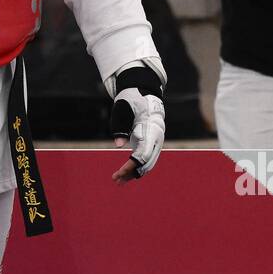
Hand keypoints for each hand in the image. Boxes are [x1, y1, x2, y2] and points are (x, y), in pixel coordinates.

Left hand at [109, 66, 164, 182]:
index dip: (132, 165)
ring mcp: (155, 141)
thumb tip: (118, 145)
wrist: (144, 93)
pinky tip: (126, 174)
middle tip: (115, 180)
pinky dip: (137, 167)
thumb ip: (120, 125)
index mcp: (151, 128)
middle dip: (132, 172)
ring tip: (118, 180)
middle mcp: (156, 137)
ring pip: (148, 162)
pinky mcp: (151, 143)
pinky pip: (146, 158)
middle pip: (147, 161)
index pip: (143, 153)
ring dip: (134, 172)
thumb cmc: (131, 100)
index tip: (119, 172)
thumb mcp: (122, 108)